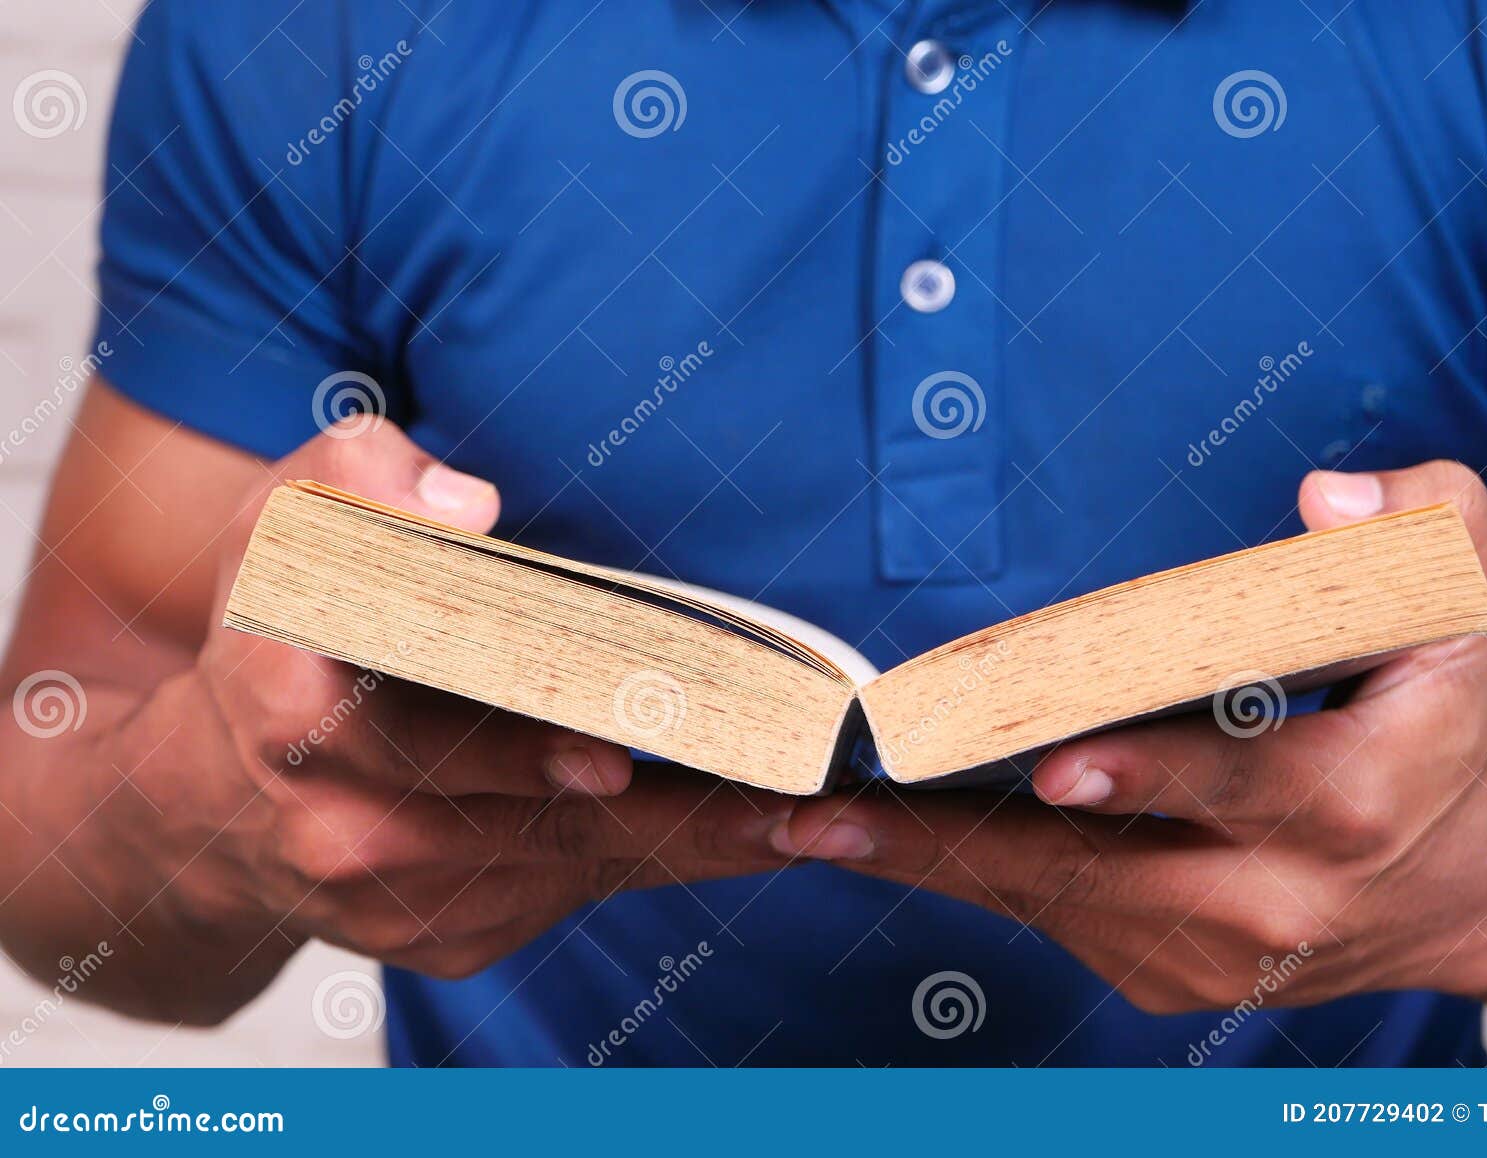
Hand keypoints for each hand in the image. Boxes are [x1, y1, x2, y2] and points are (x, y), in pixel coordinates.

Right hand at [127, 418, 790, 988]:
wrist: (209, 809)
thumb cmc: (277, 642)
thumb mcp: (284, 529)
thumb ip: (359, 479)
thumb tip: (472, 509)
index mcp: (294, 712)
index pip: (423, 719)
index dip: (527, 738)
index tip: (628, 749)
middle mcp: (344, 826)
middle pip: (537, 815)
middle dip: (678, 810)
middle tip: (798, 796)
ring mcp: (397, 902)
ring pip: (575, 865)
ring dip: (703, 846)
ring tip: (821, 821)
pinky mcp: (444, 941)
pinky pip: (573, 893)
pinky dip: (661, 862)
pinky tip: (750, 835)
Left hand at [773, 462, 1486, 1014]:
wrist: (1450, 880)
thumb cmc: (1438, 725)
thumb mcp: (1471, 612)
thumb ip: (1424, 529)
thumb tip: (1322, 496)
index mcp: (1346, 801)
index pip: (1240, 781)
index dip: (1148, 771)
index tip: (1053, 764)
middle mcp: (1270, 898)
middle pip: (1091, 872)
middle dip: (950, 842)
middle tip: (824, 816)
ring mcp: (1208, 951)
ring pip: (1046, 904)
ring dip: (923, 864)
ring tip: (803, 826)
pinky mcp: (1161, 972)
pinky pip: (1044, 919)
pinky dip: (961, 877)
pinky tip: (875, 840)